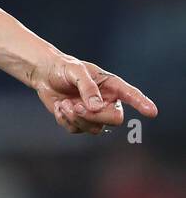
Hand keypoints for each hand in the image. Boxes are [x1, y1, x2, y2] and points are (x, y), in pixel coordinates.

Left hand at [30, 52, 157, 134]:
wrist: (45, 75)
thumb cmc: (64, 68)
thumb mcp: (75, 70)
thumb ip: (87, 87)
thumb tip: (96, 107)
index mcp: (112, 86)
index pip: (131, 95)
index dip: (141, 103)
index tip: (151, 111)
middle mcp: (107, 102)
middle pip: (114, 119)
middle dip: (95, 116)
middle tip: (76, 106)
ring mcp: (94, 115)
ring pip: (95, 129)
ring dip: (77, 118)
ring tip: (64, 104)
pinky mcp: (79, 122)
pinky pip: (76, 130)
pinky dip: (65, 120)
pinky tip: (60, 106)